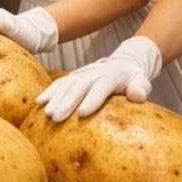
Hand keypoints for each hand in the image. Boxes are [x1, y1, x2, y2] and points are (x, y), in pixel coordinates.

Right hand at [35, 36, 162, 121]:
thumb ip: (140, 88)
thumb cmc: (134, 79)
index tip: (82, 114)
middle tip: (57, 118)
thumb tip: (138, 95)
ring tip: (47, 114)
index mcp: (112, 75)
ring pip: (67, 84)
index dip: (92, 99)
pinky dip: (49, 91)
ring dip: (55, 99)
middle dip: (67, 102)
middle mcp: (94, 72)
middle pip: (79, 86)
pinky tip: (39, 103)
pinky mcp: (74, 76)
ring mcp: (82, 73)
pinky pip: (59, 83)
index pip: (101, 86)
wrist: (123, 64)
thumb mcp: (142, 81)